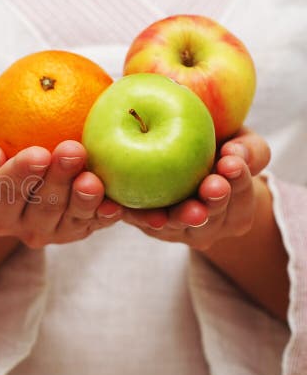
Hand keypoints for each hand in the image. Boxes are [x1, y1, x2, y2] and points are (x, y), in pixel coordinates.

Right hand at [0, 118, 121, 248]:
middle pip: (41, 207)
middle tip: (73, 150)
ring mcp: (54, 230)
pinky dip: (109, 216)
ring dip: (84, 199)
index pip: (2, 195)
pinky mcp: (82, 228)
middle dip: (58, 180)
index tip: (37, 153)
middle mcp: (21, 227)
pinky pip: (97, 223)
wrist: (21, 150)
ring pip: (70, 218)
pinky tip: (118, 205)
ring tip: (93, 178)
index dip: (19, 175)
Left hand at [122, 126, 271, 250]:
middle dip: (214, 202)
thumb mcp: (240, 145)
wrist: (180, 167)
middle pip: (213, 218)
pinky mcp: (149, 225)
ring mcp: (180, 230)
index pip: (243, 196)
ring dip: (179, 216)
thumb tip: (237, 152)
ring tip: (182, 208)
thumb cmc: (219, 150)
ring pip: (179, 225)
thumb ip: (249, 149)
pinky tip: (124, 208)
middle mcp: (211, 224)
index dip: (240, 181)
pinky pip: (140, 221)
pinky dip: (135, 215)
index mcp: (238, 205)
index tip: (232, 162)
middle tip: (214, 186)